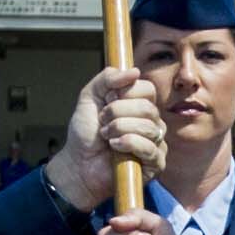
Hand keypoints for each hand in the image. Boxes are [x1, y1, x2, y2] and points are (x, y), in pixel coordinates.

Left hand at [45, 69, 165, 211]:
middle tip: (103, 123)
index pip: (147, 89)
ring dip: (119, 129)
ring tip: (106, 136)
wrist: (78, 164)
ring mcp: (156, 143)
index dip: (125, 94)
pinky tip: (114, 147)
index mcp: (140, 105)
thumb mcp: (90, 96)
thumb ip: (107, 78)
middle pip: (147, 107)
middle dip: (118, 113)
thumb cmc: (86, 133)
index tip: (107, 102)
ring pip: (148, 127)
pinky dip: (128, 144)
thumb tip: (134, 71)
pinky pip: (150, 148)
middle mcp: (151, 122)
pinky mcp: (155, 164)